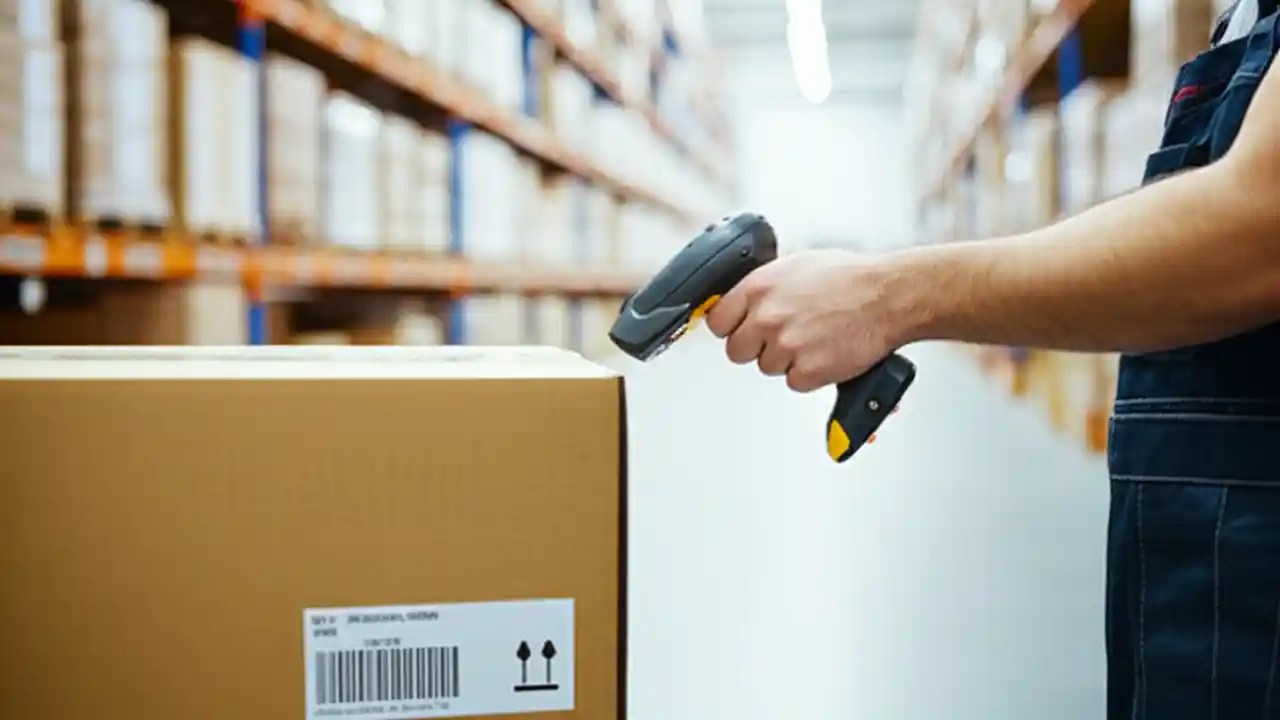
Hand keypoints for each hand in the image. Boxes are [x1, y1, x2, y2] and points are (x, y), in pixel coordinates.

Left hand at [704, 250, 903, 392]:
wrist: (887, 296)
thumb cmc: (850, 278)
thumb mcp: (795, 267)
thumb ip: (764, 287)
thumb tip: (743, 303)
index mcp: (759, 288)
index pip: (718, 322)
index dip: (732, 328)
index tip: (741, 330)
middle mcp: (767, 317)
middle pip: (737, 351)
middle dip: (757, 348)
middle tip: (783, 338)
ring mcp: (786, 345)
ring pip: (767, 367)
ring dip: (787, 360)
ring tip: (814, 338)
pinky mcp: (808, 370)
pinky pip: (794, 382)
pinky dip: (810, 374)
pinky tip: (826, 352)